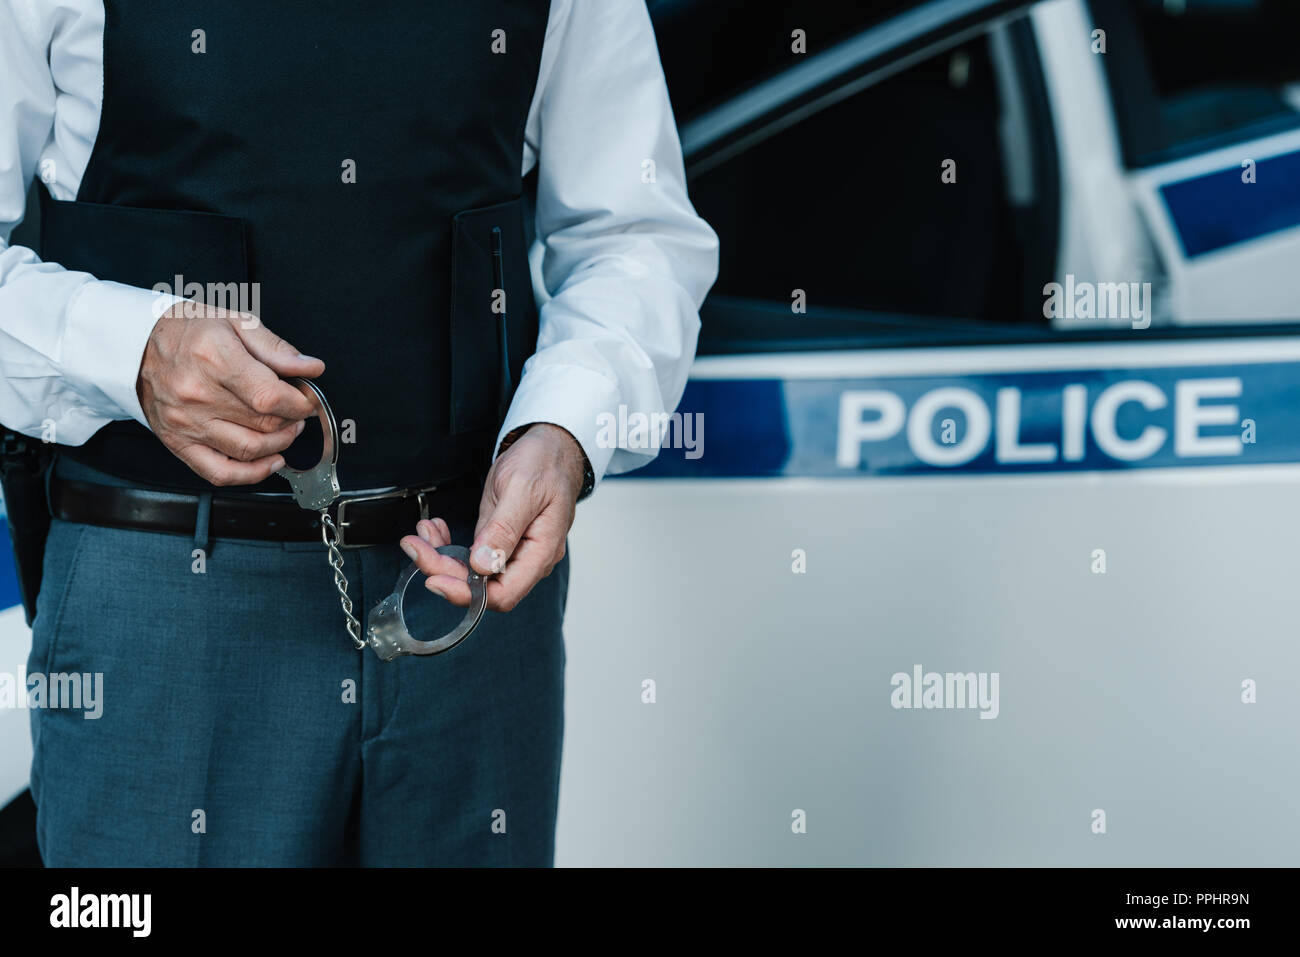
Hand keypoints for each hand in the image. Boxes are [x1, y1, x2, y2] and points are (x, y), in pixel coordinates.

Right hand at [137, 303, 325, 484]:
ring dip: (280, 444)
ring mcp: (185, 423)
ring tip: (287, 429)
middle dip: (293, 420)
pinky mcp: (177, 443)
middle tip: (298, 410)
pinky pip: (219, 472)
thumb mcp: (236, 323)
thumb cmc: (188, 331)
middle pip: (263, 423)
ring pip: (249, 449)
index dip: (300, 403)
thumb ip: (277, 349)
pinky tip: (270, 462)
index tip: (308, 399)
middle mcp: (196, 393)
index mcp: (213, 358)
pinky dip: (251, 474)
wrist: (137, 345)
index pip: (269, 396)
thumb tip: (311, 368)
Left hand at [399, 423, 585, 611]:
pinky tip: (436, 531)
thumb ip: (503, 529)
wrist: (551, 447)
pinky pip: (470, 556)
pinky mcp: (499, 541)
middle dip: (443, 569)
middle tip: (416, 546)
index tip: (434, 578)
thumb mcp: (521, 489)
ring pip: (471, 573)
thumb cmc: (544, 463)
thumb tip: (482, 566)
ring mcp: (512, 551)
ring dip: (441, 557)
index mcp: (541, 552)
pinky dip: (448, 546)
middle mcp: (528, 559)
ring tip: (423, 532)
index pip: (503, 594)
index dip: (466, 593)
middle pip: (481, 587)